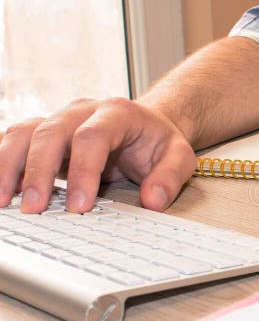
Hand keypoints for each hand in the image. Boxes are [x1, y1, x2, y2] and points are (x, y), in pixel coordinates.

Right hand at [0, 97, 196, 212]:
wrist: (146, 124)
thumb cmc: (157, 142)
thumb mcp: (180, 156)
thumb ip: (170, 177)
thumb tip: (153, 200)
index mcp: (117, 112)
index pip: (93, 136)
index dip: (84, 170)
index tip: (80, 205)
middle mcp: (82, 111)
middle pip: (50, 132)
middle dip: (39, 172)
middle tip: (35, 209)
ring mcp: (58, 119)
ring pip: (22, 133)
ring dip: (7, 166)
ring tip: (3, 202)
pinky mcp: (42, 133)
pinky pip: (13, 142)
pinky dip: (2, 164)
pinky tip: (1, 190)